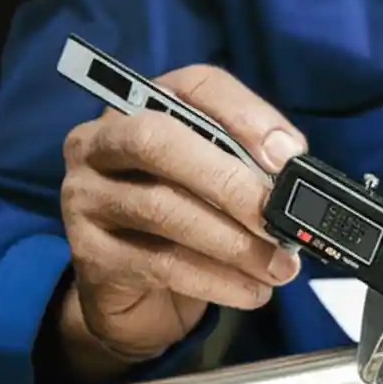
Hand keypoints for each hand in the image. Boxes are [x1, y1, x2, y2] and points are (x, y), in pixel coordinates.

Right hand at [57, 64, 307, 382]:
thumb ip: (254, 171)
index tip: (289, 155)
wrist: (139, 297)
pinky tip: (252, 290)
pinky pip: (160, 263)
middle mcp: (104, 141)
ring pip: (162, 208)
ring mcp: (87, 195)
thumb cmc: (188, 227)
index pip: (196, 86)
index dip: (246, 115)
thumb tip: (295, 172)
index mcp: (147, 107)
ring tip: (279, 266)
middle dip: (230, 182)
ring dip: (233, 242)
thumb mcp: (222, 189)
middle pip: (159, 140)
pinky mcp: (89, 252)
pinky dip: (218, 279)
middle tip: (277, 220)